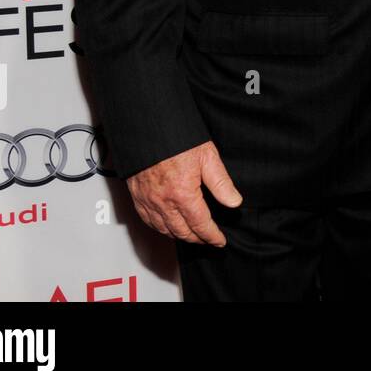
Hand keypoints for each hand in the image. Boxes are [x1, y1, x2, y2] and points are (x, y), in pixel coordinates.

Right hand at [126, 140, 241, 246]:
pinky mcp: (137, 196)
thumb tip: (234, 202)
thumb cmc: (176, 138)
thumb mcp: (207, 157)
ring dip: (179, 236)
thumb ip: (221, 183)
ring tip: (192, 235)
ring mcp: (148, 201)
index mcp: (182, 194)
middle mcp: (163, 202)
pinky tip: (167, 226)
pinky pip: (148, 221)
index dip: (211, 236)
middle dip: (197, 238)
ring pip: (164, 229)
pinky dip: (160, 228)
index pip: (200, 224)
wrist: (148, 129)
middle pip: (182, 231)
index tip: (219, 241)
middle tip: (208, 239)